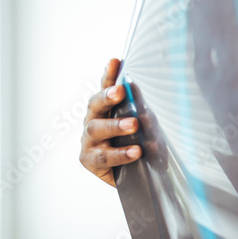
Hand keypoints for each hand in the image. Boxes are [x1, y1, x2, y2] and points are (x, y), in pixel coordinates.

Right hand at [79, 58, 141, 186]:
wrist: (136, 177)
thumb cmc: (138, 145)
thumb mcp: (144, 126)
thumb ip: (142, 111)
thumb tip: (148, 93)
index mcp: (105, 109)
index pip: (106, 88)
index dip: (109, 74)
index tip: (116, 60)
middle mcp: (92, 121)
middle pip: (94, 105)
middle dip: (107, 96)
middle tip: (120, 91)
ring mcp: (89, 141)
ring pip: (96, 129)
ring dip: (115, 125)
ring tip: (133, 124)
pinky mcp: (90, 161)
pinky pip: (104, 157)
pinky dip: (120, 154)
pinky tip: (136, 152)